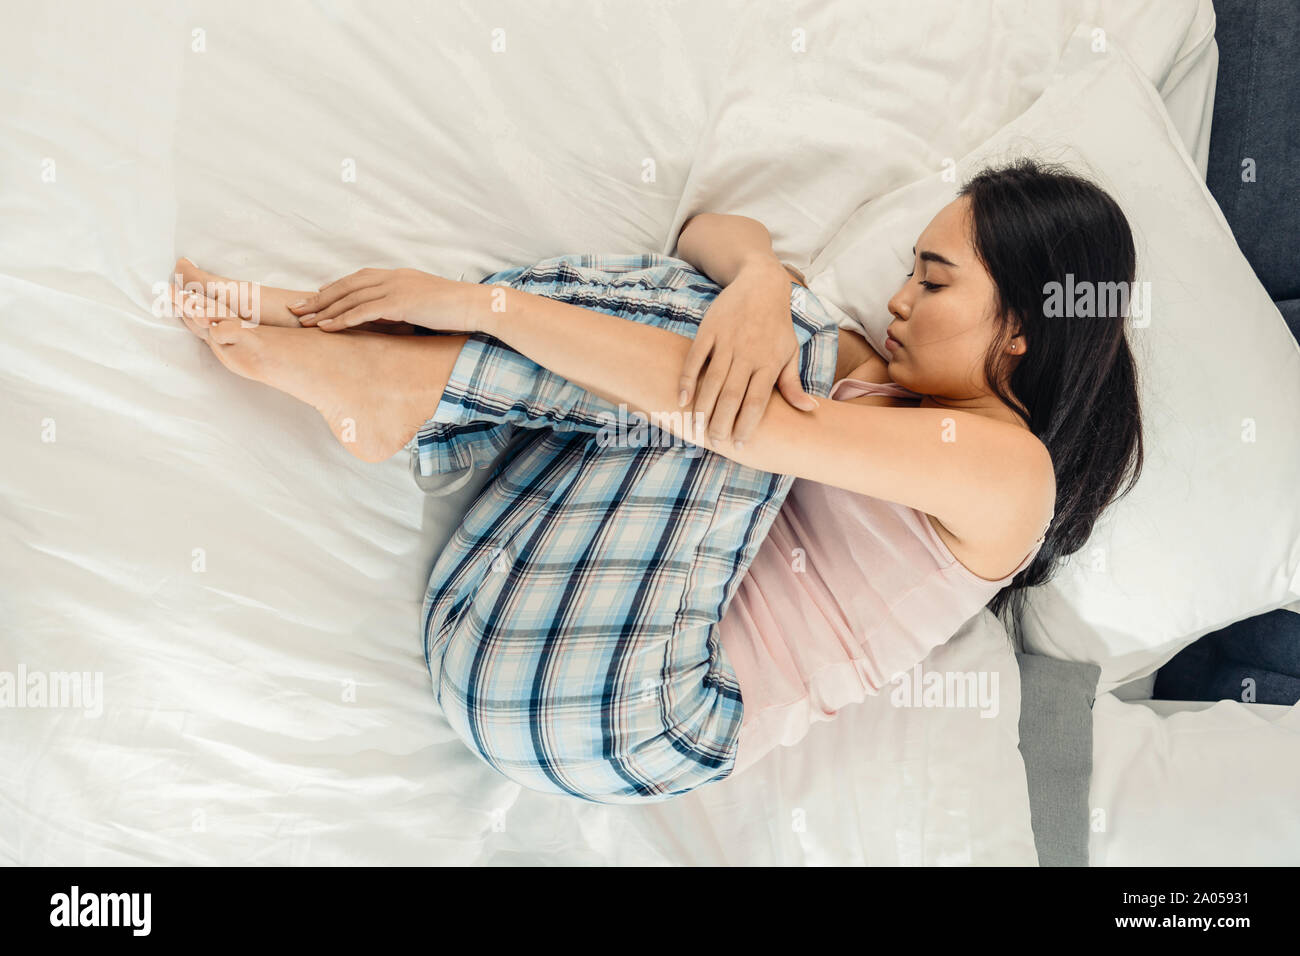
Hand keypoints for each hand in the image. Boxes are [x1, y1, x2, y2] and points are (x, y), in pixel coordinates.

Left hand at [287, 268, 478, 332]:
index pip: (358, 279)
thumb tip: (392, 319)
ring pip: (349, 297)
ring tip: (303, 320)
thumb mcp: (426, 305)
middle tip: (297, 308)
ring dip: (324, 310)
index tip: (316, 298)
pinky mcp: (399, 303)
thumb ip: (406, 307)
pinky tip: (326, 327)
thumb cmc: (456, 310)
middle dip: (319, 298)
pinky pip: (363, 311)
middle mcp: (392, 277)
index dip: (335, 288)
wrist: (476, 306)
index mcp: (398, 276)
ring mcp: (395, 288)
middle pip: (347, 285)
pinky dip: (341, 319)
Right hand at [679, 259, 818, 444]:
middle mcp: (748, 354)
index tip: (739, 445)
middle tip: (715, 441)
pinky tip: (682, 399)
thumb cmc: (777, 324)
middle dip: (722, 423)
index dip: (747, 425)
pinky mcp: (710, 330)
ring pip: (712, 381)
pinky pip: (696, 359)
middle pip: (732, 396)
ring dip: (703, 407)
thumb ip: (793, 384)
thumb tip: (809, 410)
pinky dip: (687, 379)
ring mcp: (728, 341)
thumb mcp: (790, 352)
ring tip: (696, 428)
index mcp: (769, 363)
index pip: (757, 402)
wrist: (762, 284)